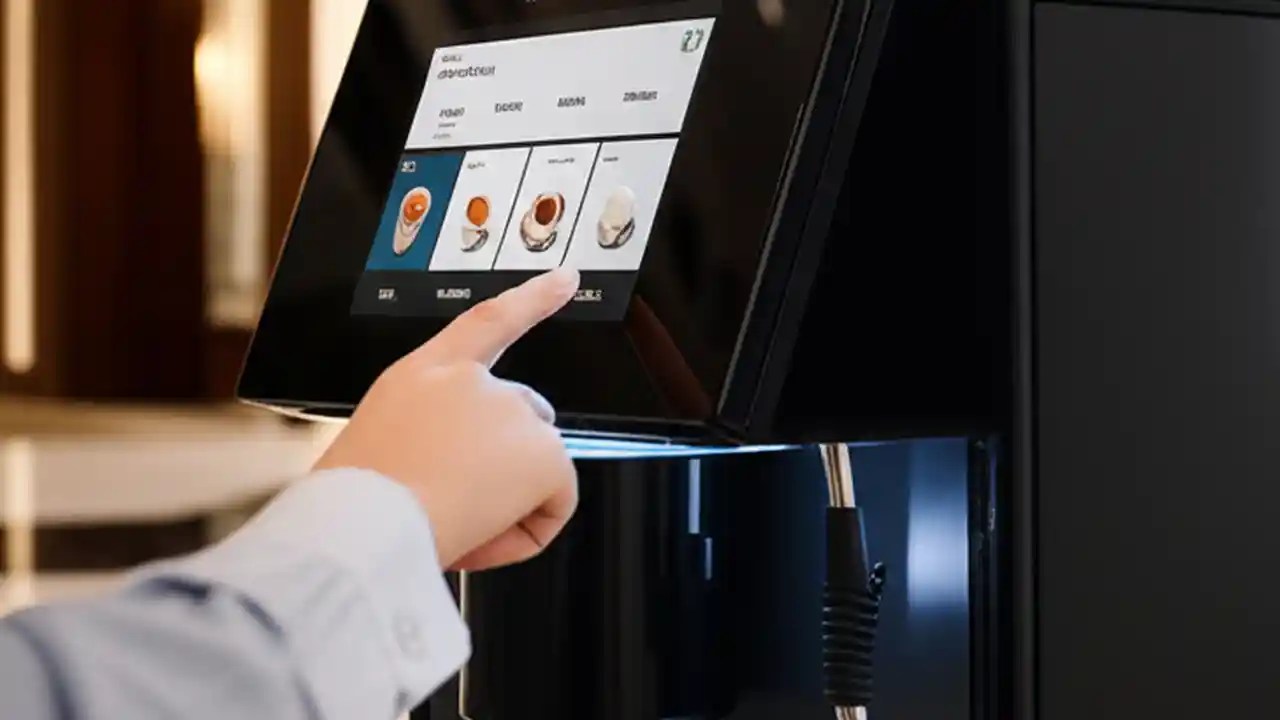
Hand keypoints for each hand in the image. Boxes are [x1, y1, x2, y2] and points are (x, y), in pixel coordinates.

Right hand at [314, 268, 580, 570]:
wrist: (361, 521)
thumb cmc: (355, 501)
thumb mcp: (380, 445)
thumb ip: (432, 436)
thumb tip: (473, 470)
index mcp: (424, 372)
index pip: (487, 322)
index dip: (532, 298)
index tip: (568, 278)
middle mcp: (473, 381)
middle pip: (523, 417)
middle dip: (506, 461)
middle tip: (454, 501)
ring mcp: (513, 412)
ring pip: (534, 469)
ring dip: (508, 501)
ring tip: (453, 521)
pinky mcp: (544, 453)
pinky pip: (556, 505)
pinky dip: (529, 531)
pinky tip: (485, 535)